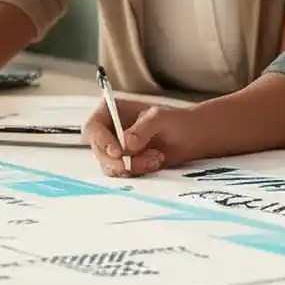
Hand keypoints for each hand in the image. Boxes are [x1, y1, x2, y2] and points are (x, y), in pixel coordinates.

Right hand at [83, 100, 202, 177]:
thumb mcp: (161, 118)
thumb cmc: (175, 120)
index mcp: (111, 111)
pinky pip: (122, 174)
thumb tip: (126, 144)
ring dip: (132, 165)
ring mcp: (116, 149)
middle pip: (98, 150)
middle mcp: (110, 130)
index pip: (93, 126)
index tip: (117, 152)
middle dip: (115, 160)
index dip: (100, 140)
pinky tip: (155, 161)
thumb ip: (143, 128)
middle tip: (129, 165)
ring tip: (156, 157)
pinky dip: (138, 171)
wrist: (191, 138)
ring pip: (109, 165)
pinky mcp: (125, 164)